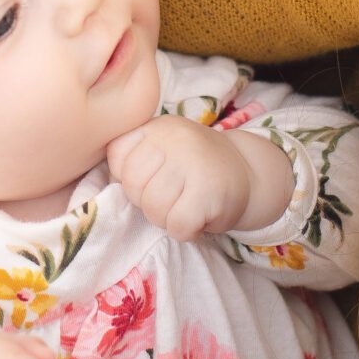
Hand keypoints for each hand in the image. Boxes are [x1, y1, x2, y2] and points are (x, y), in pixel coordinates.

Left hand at [107, 114, 269, 239]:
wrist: (249, 173)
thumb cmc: (195, 166)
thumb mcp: (163, 148)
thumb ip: (134, 157)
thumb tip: (109, 185)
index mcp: (157, 127)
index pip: (117, 156)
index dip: (129, 178)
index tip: (153, 178)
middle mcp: (175, 138)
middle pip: (133, 185)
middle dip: (146, 202)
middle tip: (172, 197)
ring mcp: (194, 163)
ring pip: (153, 208)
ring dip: (166, 219)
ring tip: (185, 207)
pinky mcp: (210, 192)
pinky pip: (177, 225)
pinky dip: (186, 231)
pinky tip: (198, 218)